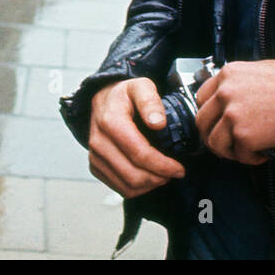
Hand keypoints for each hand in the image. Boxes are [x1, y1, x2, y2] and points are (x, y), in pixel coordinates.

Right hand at [88, 78, 186, 197]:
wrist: (102, 100)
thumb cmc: (125, 95)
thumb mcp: (141, 86)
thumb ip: (150, 100)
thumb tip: (158, 123)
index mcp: (110, 122)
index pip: (139, 154)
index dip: (163, 165)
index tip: (179, 168)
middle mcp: (98, 142)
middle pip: (133, 175)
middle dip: (159, 178)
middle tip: (175, 172)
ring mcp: (95, 156)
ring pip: (127, 187)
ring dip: (151, 185)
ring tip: (164, 175)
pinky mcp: (95, 166)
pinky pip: (120, 188)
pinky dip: (139, 188)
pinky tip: (150, 177)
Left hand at [195, 59, 274, 164]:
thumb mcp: (257, 72)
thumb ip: (238, 85)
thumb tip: (231, 104)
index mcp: (227, 75)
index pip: (201, 98)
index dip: (210, 114)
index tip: (217, 123)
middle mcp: (225, 93)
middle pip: (202, 122)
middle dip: (212, 136)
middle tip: (226, 144)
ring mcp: (232, 114)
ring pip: (215, 143)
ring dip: (229, 151)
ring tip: (245, 151)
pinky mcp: (244, 135)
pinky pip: (240, 155)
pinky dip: (251, 158)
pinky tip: (264, 152)